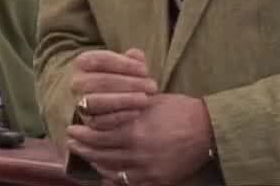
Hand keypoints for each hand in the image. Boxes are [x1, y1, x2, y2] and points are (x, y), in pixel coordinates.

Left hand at [67, 93, 213, 185]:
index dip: (81, 133)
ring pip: (110, 171)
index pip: (97, 136)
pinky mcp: (155, 181)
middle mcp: (137, 154)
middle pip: (99, 155)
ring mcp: (146, 170)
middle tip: (71, 141)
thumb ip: (126, 104)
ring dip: (95, 162)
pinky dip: (113, 177)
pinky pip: (126, 183)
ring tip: (87, 154)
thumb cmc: (180, 110)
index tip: (72, 128)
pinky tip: (107, 170)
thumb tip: (100, 102)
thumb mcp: (151, 101)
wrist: (208, 131)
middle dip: (82, 148)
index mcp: (135, 131)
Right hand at [71, 49, 157, 130]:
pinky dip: (120, 117)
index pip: (101, 60)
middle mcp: (77, 82)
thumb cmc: (120, 76)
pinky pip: (100, 121)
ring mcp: (80, 103)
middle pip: (100, 81)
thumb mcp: (125, 64)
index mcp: (83, 62)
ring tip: (145, 99)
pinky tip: (137, 112)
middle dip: (129, 84)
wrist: (108, 98)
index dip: (124, 65)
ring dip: (124, 101)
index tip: (145, 70)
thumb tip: (136, 55)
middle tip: (151, 86)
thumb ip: (132, 59)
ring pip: (98, 102)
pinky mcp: (87, 122)